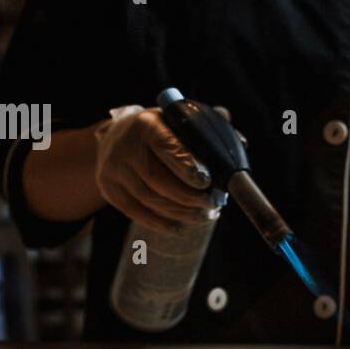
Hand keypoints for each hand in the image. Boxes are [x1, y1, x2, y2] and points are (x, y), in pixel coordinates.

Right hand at [93, 105, 215, 233]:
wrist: (117, 137)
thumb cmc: (160, 130)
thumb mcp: (177, 121)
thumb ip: (206, 129)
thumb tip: (241, 142)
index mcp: (147, 124)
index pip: (167, 147)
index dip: (187, 167)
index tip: (207, 182)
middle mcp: (125, 145)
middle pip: (158, 179)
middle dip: (189, 197)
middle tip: (213, 204)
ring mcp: (113, 168)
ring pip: (150, 199)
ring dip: (180, 212)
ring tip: (204, 216)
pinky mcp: (108, 188)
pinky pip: (137, 212)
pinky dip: (161, 223)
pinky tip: (181, 227)